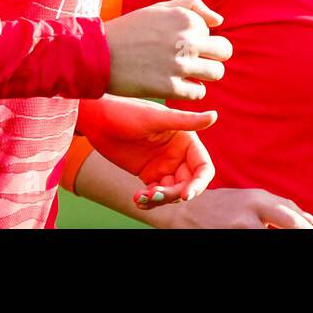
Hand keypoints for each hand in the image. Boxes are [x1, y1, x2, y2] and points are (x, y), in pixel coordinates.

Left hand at [78, 95, 216, 204]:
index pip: (202, 167)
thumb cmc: (126, 112)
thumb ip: (185, 121)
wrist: (97, 118)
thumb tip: (215, 116)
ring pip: (172, 192)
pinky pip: (155, 193)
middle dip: (175, 194)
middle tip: (155, 195)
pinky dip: (149, 200)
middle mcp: (178, 154)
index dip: (199, 183)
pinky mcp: (147, 174)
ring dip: (160, 199)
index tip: (185, 195)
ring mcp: (163, 165)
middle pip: (188, 184)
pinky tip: (137, 198)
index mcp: (185, 139)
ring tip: (142, 197)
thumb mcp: (155, 118)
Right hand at [104, 0, 232, 99]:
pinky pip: (198, 92)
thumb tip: (218, 22)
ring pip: (216, 73)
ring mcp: (180, 65)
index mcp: (186, 18)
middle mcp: (187, 40)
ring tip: (184, 73)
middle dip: (212, 57)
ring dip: (204, 74)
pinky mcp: (170, 88)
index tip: (179, 43)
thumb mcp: (159, 8)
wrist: (99, 54)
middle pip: (224, 52)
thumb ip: (192, 7)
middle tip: (192, 61)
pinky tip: (173, 84)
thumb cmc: (130, 29)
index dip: (199, 39)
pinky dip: (190, 90)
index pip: (213, 32)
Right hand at [151, 187, 312, 228]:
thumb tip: (310, 220)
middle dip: (302, 231)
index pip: (292, 215)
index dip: (306, 228)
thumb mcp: (248, 200)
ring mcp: (240, 225)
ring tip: (283, 238)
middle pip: (289, 222)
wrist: (184, 210)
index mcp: (258, 198)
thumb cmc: (220, 206)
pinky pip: (251, 240)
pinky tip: (262, 238)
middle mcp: (251, 210)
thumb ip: (278, 207)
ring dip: (279, 236)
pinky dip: (262, 238)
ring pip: (270, 233)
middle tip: (310, 237)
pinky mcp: (228, 235)